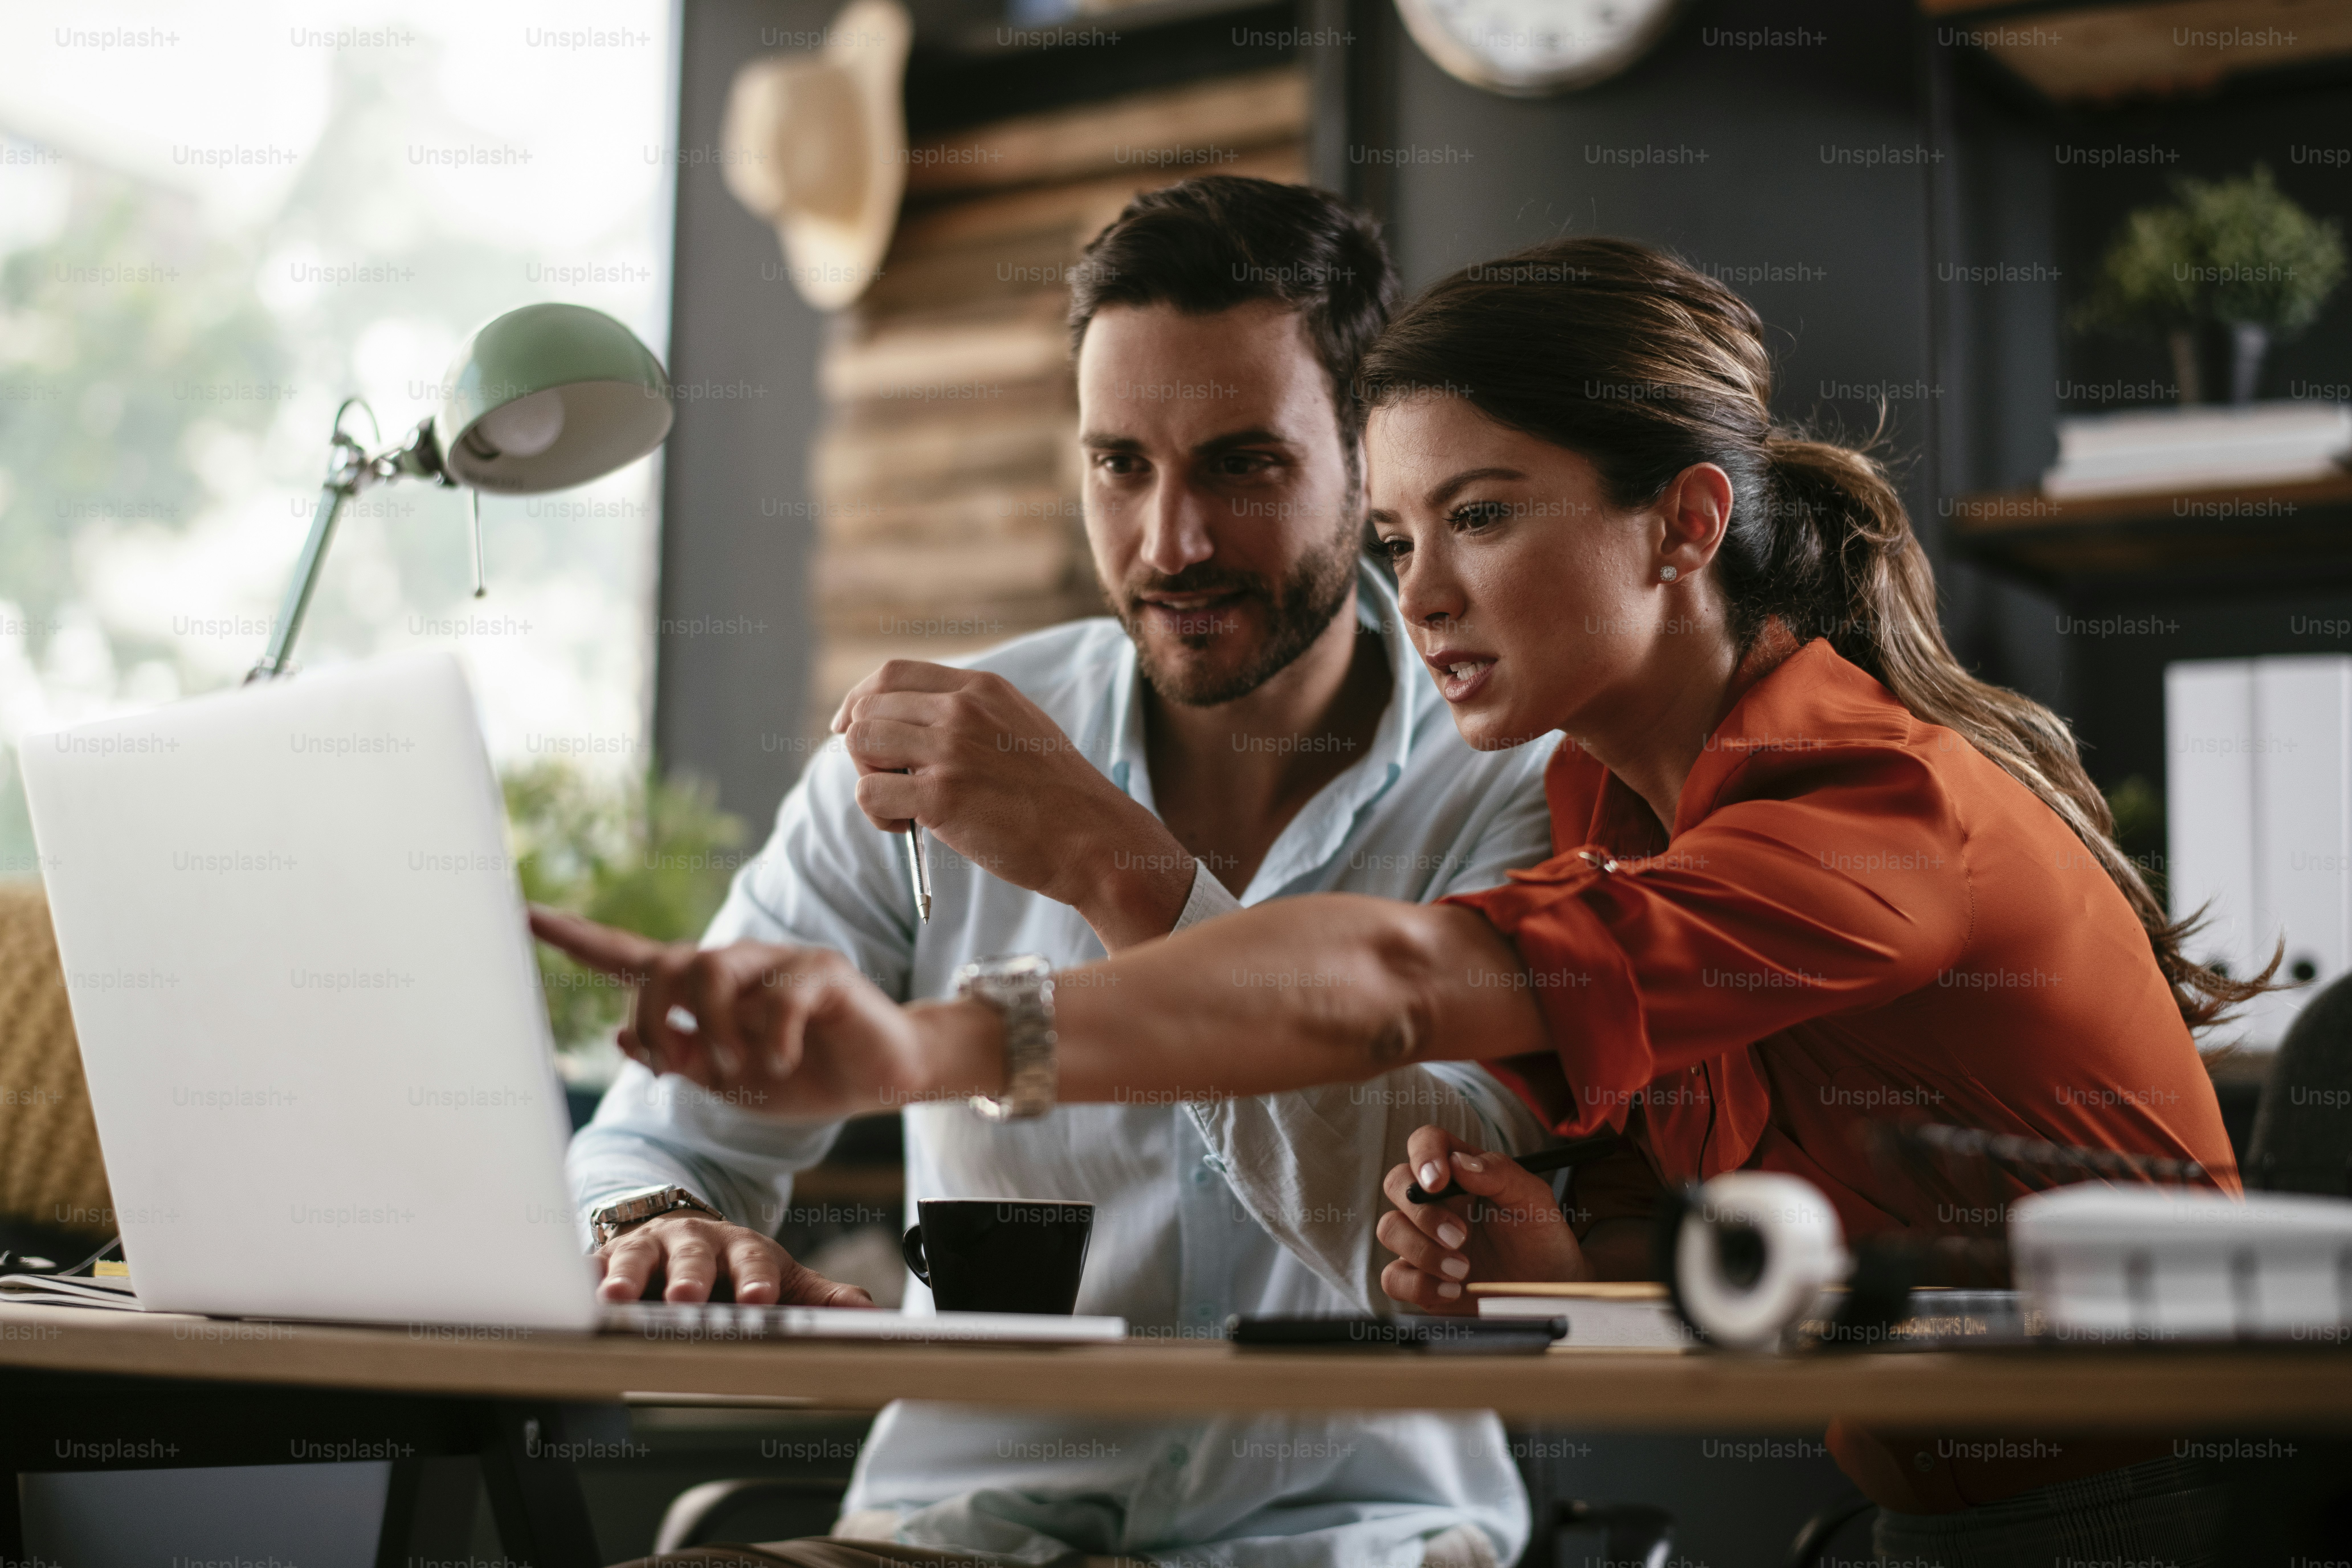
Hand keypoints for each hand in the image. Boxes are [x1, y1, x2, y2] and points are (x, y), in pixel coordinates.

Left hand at [528, 907, 933, 1117]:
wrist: (881, 1075)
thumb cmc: (804, 1075)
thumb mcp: (732, 1083)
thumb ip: (684, 1061)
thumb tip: (626, 1044)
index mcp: (707, 990)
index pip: (631, 957)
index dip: (577, 938)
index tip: (525, 915)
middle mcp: (737, 963)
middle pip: (666, 963)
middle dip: (653, 1019)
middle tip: (673, 1070)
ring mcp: (781, 961)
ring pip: (713, 970)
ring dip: (713, 1032)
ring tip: (737, 1069)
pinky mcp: (824, 972)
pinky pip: (778, 999)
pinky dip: (772, 1042)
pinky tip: (784, 1063)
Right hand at [596, 1212, 873, 1307]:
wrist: (682, 1233)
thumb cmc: (735, 1266)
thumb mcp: (781, 1278)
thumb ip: (822, 1297)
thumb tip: (871, 1313)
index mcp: (741, 1247)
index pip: (754, 1260)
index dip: (756, 1279)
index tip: (759, 1300)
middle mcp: (693, 1242)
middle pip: (693, 1256)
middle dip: (690, 1276)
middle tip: (687, 1298)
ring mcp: (647, 1248)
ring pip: (636, 1257)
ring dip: (627, 1277)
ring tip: (617, 1299)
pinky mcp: (607, 1258)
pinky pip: (590, 1266)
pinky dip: (580, 1278)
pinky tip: (572, 1291)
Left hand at [830, 660, 1197, 947]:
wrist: (1094, 838)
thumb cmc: (1056, 795)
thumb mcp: (1019, 726)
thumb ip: (970, 716)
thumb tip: (913, 725)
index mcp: (981, 687)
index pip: (892, 673)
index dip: (859, 700)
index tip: (850, 727)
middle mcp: (961, 708)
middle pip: (867, 706)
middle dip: (862, 746)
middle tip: (886, 780)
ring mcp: (951, 749)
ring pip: (860, 743)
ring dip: (866, 776)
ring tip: (898, 805)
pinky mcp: (942, 795)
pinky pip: (869, 792)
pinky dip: (875, 814)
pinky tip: (905, 827)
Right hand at [1377, 1126, 1590, 1314]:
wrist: (1550, 1292)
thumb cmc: (1541, 1240)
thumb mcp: (1534, 1201)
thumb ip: (1500, 1174)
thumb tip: (1459, 1163)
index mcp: (1461, 1173)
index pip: (1427, 1142)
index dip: (1423, 1154)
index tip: (1438, 1180)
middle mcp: (1436, 1203)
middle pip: (1397, 1184)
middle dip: (1424, 1213)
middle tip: (1460, 1236)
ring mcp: (1424, 1240)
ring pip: (1389, 1229)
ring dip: (1423, 1251)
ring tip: (1463, 1270)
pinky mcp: (1420, 1279)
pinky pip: (1393, 1277)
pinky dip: (1418, 1285)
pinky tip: (1453, 1291)